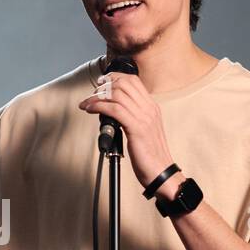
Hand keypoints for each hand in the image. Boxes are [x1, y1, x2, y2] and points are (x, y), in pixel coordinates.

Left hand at [78, 72, 177, 193]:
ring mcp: (144, 117)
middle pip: (124, 83)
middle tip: (92, 93)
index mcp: (152, 107)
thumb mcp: (143, 130)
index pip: (133, 81)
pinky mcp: (137, 128)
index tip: (102, 83)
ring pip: (117, 94)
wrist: (162, 172)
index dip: (114, 77)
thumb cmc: (150, 155)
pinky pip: (114, 109)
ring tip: (87, 103)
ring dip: (97, 96)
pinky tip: (90, 109)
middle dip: (104, 85)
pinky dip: (99, 106)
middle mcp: (149, 108)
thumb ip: (133, 118)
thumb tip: (113, 111)